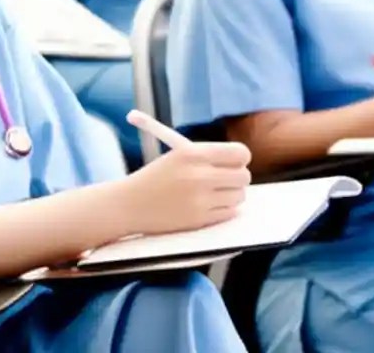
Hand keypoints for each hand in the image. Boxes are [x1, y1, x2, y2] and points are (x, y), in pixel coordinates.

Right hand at [123, 112, 251, 234]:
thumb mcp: (177, 156)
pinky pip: (230, 212)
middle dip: (238, 177)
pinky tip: (206, 205)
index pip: (239, 153)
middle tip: (226, 180)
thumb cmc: (155, 178)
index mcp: (192, 154)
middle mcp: (198, 176)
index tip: (236, 162)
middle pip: (243, 176)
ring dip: (231, 195)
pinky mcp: (199, 220)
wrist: (129, 204)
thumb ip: (208, 156)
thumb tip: (242, 160)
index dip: (240, 158)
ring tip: (211, 194)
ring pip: (239, 196)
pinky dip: (223, 209)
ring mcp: (200, 200)